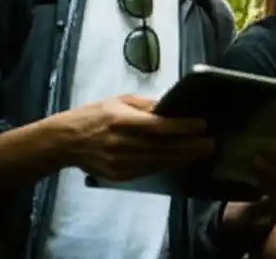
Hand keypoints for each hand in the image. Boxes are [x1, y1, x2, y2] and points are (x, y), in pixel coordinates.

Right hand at [61, 94, 213, 181]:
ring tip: (201, 152)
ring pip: (158, 161)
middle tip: (211, 143)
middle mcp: (120, 143)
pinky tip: (180, 160)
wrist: (65, 141)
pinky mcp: (118, 175)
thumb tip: (172, 108)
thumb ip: (146, 105)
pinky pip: (148, 170)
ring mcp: (118, 162)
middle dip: (189, 146)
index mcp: (120, 120)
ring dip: (182, 157)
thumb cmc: (94, 115)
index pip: (158, 126)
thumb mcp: (119, 101)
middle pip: (162, 146)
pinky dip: (166, 165)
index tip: (201, 125)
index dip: (182, 127)